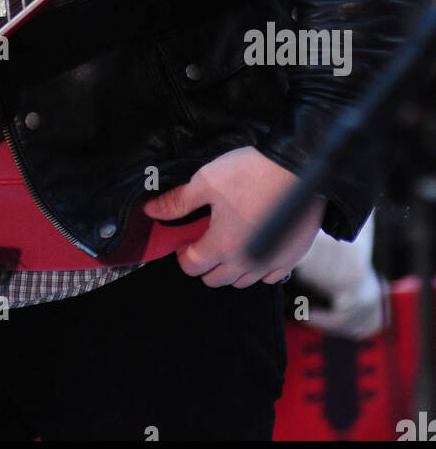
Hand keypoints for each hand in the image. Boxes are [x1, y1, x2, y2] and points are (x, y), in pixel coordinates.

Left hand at [143, 145, 326, 287]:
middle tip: (205, 238)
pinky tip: (256, 246)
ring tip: (230, 240)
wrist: (298, 167)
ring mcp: (271, 262)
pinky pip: (270, 277)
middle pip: (215, 280)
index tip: (186, 238)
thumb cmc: (252, 172)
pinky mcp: (291, 257)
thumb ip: (178, 201)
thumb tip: (151, 210)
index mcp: (222, 246)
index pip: (191, 267)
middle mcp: (247, 261)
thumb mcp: (206, 181)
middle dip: (204, 263)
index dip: (183, 253)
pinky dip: (259, 268)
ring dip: (230, 268)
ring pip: (242, 281)